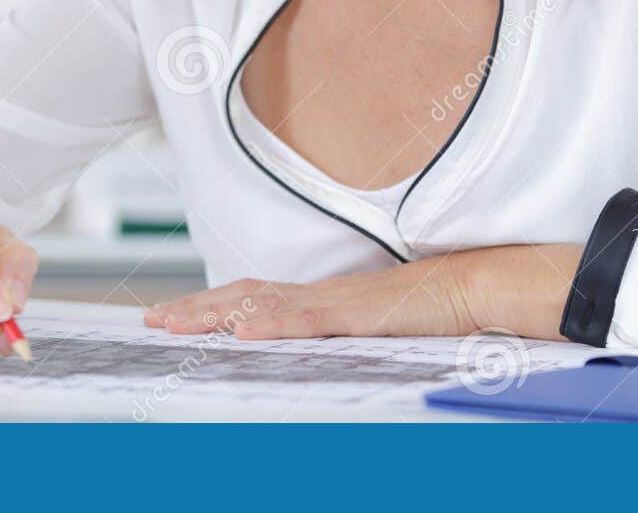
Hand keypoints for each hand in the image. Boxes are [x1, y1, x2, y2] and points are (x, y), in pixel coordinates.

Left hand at [142, 244, 581, 341]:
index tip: (179, 313)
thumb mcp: (381, 328)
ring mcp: (339, 301)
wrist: (482, 284)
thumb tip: (321, 352)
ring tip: (176, 324)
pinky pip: (306, 320)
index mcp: (327, 298)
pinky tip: (241, 332)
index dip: (216, 302)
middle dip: (197, 308)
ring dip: (215, 314)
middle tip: (154, 319)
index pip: (259, 296)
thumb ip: (350, 336)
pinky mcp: (359, 313)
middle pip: (247, 295)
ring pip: (264, 305)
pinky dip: (270, 324)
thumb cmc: (440, 308)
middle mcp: (324, 293)